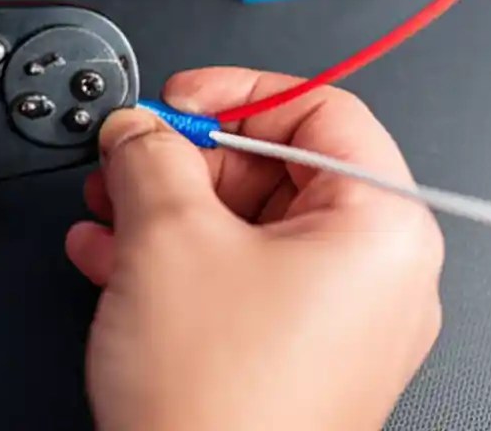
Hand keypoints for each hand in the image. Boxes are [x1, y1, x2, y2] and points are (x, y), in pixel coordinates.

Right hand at [67, 68, 443, 430]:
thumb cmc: (222, 406)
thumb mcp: (168, 239)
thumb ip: (150, 155)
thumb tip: (139, 127)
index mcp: (383, 229)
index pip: (322, 110)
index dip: (238, 91)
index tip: (177, 99)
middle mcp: (377, 276)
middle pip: (279, 169)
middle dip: (187, 158)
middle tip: (129, 156)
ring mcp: (337, 324)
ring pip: (248, 228)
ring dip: (167, 208)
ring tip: (107, 208)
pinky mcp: (294, 359)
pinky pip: (238, 281)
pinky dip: (176, 261)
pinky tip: (111, 259)